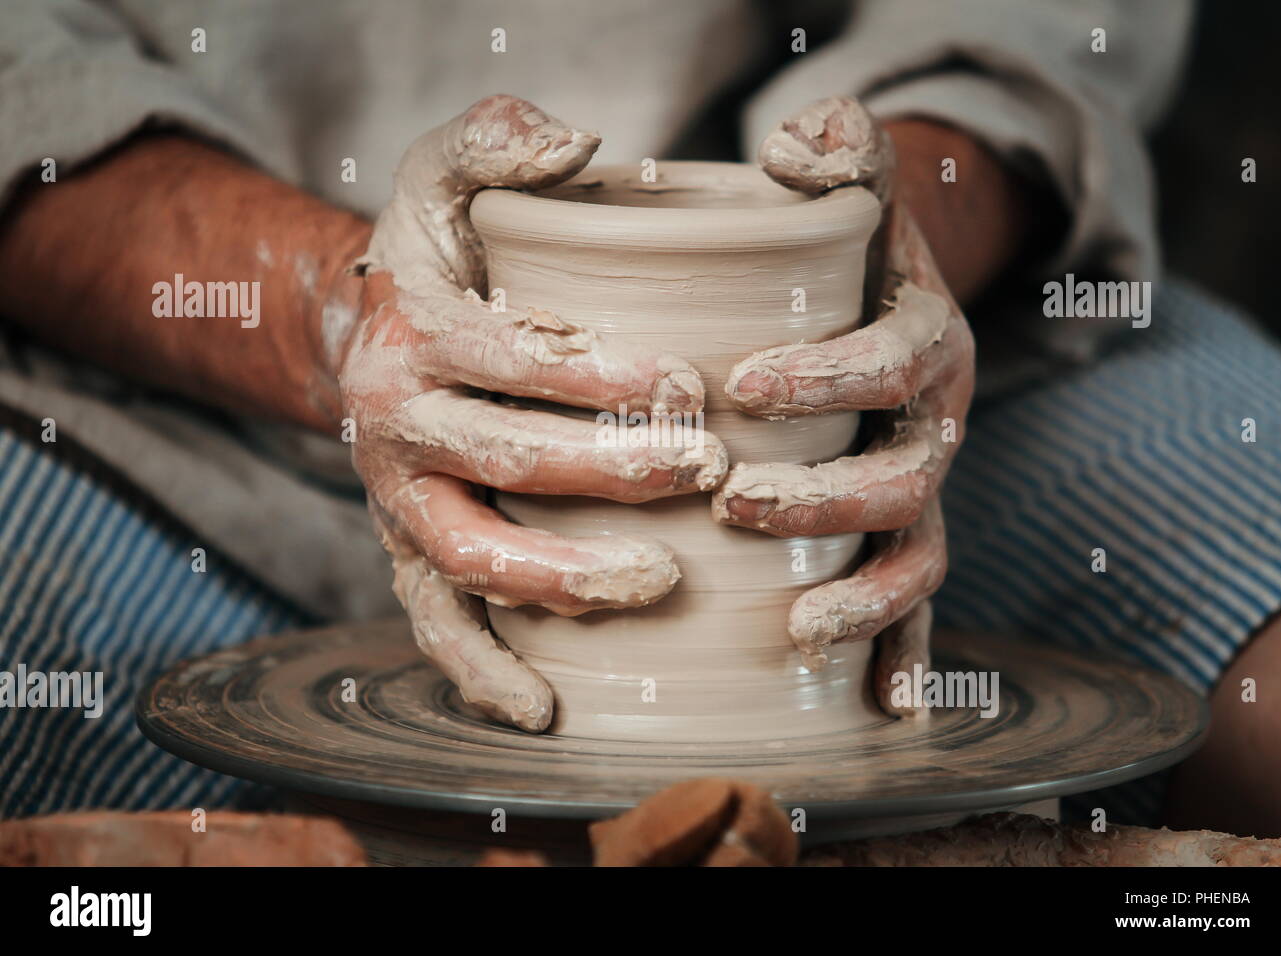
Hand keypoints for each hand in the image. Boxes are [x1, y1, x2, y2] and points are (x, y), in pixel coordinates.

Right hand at [336, 96, 726, 730]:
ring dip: (568, 579)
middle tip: (709, 468)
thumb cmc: (434, 256)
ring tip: (660, 580)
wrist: (361, 333)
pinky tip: (547, 711)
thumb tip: (580, 142)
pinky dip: (484, 674)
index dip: (604, 376)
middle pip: (510, 463)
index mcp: (416, 334)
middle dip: (615, 472)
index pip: (516, 359)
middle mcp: (395, 426)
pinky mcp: (408, 553)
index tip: (694, 385)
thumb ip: (498, 140)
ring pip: (477, 557)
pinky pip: (437, 627)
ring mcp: (399, 501)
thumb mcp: (446, 174)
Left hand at [716, 97, 977, 714]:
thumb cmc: (846, 254)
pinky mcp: (901, 534)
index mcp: (924, 339)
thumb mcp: (851, 187)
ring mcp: (923, 487)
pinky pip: (919, 604)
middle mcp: (937, 422)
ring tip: (796, 627)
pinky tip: (884, 707)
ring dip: (866, 597)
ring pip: (916, 553)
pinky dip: (908, 652)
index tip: (746, 385)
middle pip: (904, 477)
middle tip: (730, 502)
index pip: (892, 360)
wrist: (887, 299)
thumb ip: (838, 151)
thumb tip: (797, 146)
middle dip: (823, 500)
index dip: (831, 377)